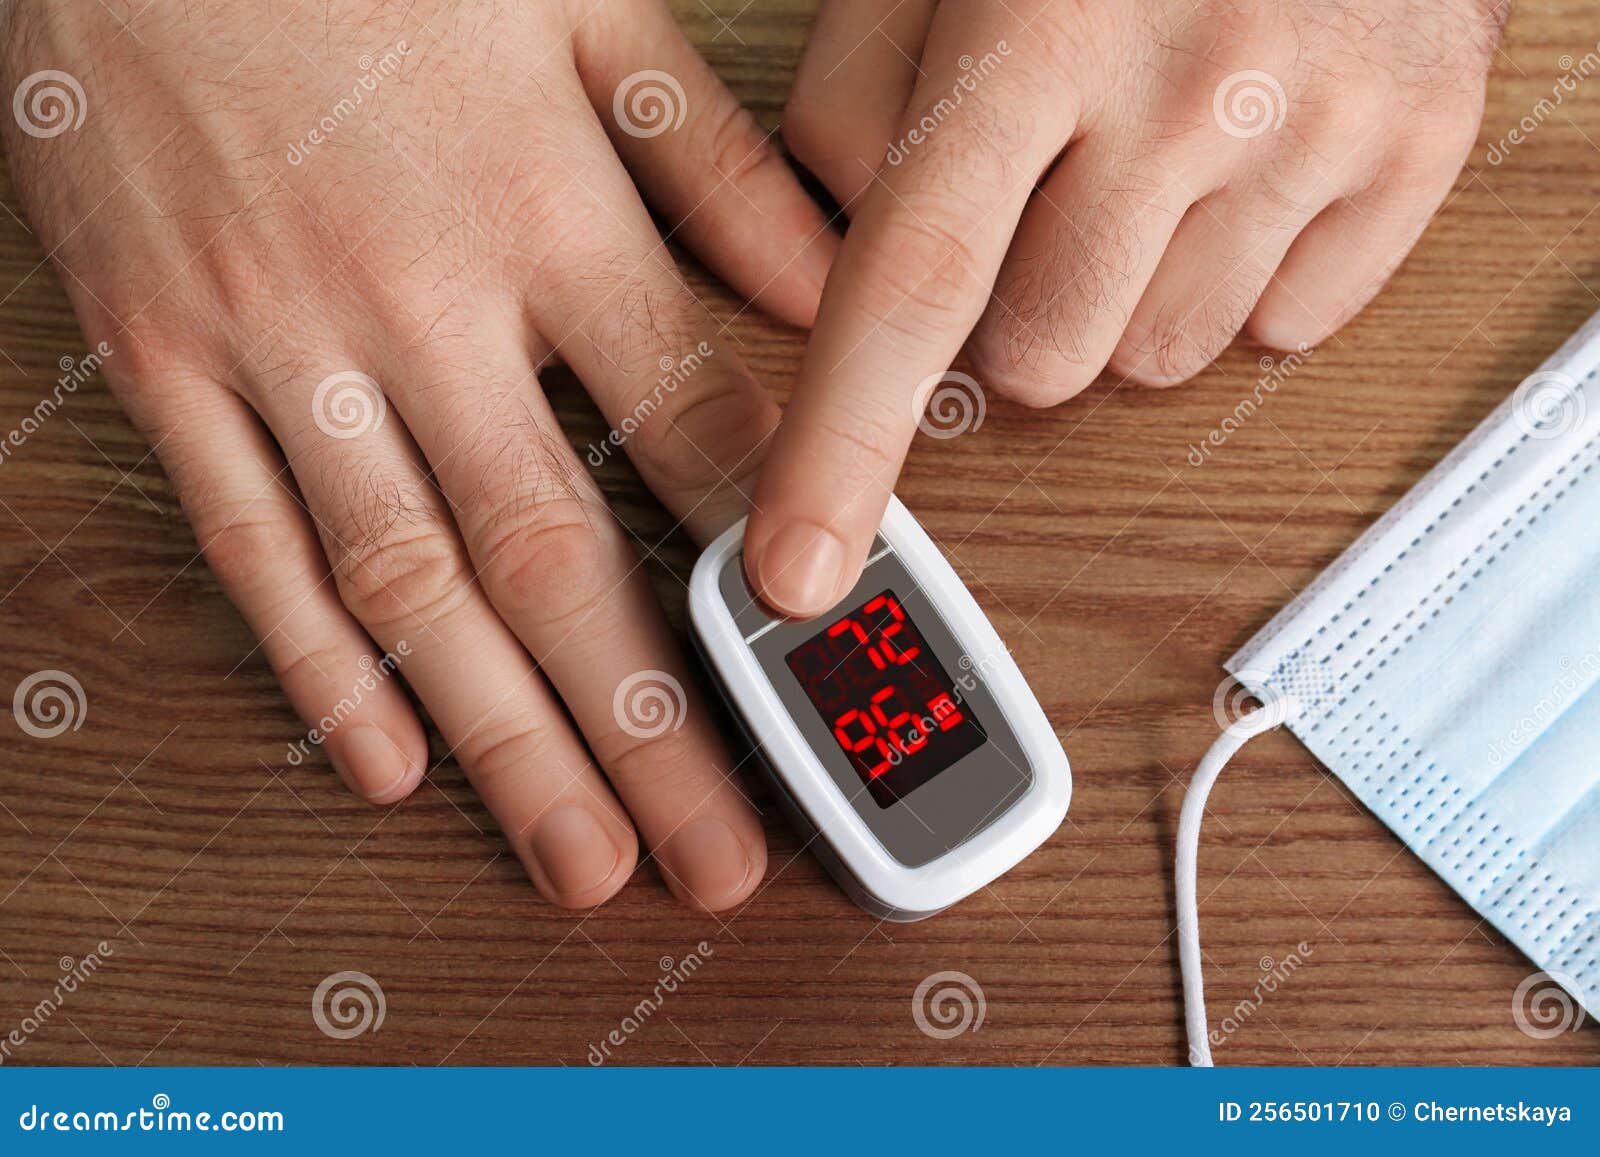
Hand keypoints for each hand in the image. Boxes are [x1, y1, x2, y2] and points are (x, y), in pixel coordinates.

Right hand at [2, 0, 837, 908]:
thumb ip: (708, 155)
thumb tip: (829, 286)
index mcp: (539, 201)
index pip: (693, 418)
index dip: (775, 552)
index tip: (830, 666)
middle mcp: (416, 295)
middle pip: (555, 551)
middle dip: (647, 721)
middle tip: (713, 853)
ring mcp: (274, 339)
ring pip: (407, 583)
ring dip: (501, 739)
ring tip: (580, 858)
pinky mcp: (161, 357)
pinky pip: (248, 539)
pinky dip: (317, 663)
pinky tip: (388, 765)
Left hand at [743, 0, 1503, 616]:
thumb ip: (855, 105)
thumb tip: (836, 267)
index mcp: (1036, 28)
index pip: (909, 287)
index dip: (841, 446)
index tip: (798, 564)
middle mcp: (1188, 87)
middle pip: (1041, 363)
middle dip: (1015, 322)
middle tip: (1042, 204)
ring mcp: (1319, 122)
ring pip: (1159, 361)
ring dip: (1125, 303)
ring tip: (1147, 168)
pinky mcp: (1420, 143)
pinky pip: (1289, 328)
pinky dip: (1242, 281)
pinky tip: (1237, 173)